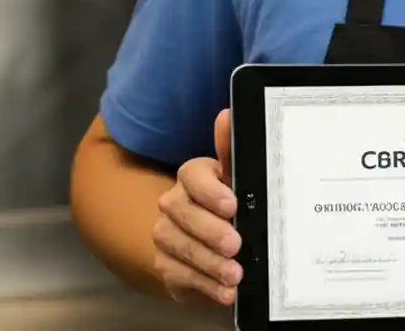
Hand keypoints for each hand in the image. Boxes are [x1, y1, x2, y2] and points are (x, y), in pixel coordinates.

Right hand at [153, 108, 242, 306]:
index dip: (210, 191)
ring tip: (235, 274)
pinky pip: (179, 274)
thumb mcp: (239, 180)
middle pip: (182, 213)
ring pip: (179, 245)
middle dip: (210, 230)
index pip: (192, 175)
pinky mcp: (165, 264)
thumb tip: (229, 113)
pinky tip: (225, 290)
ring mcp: (165, 234)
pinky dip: (204, 284)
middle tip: (236, 244)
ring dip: (209, 262)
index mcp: (194, 176)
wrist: (213, 245)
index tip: (232, 206)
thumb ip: (232, 151)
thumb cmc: (230, 206)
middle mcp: (174, 202)